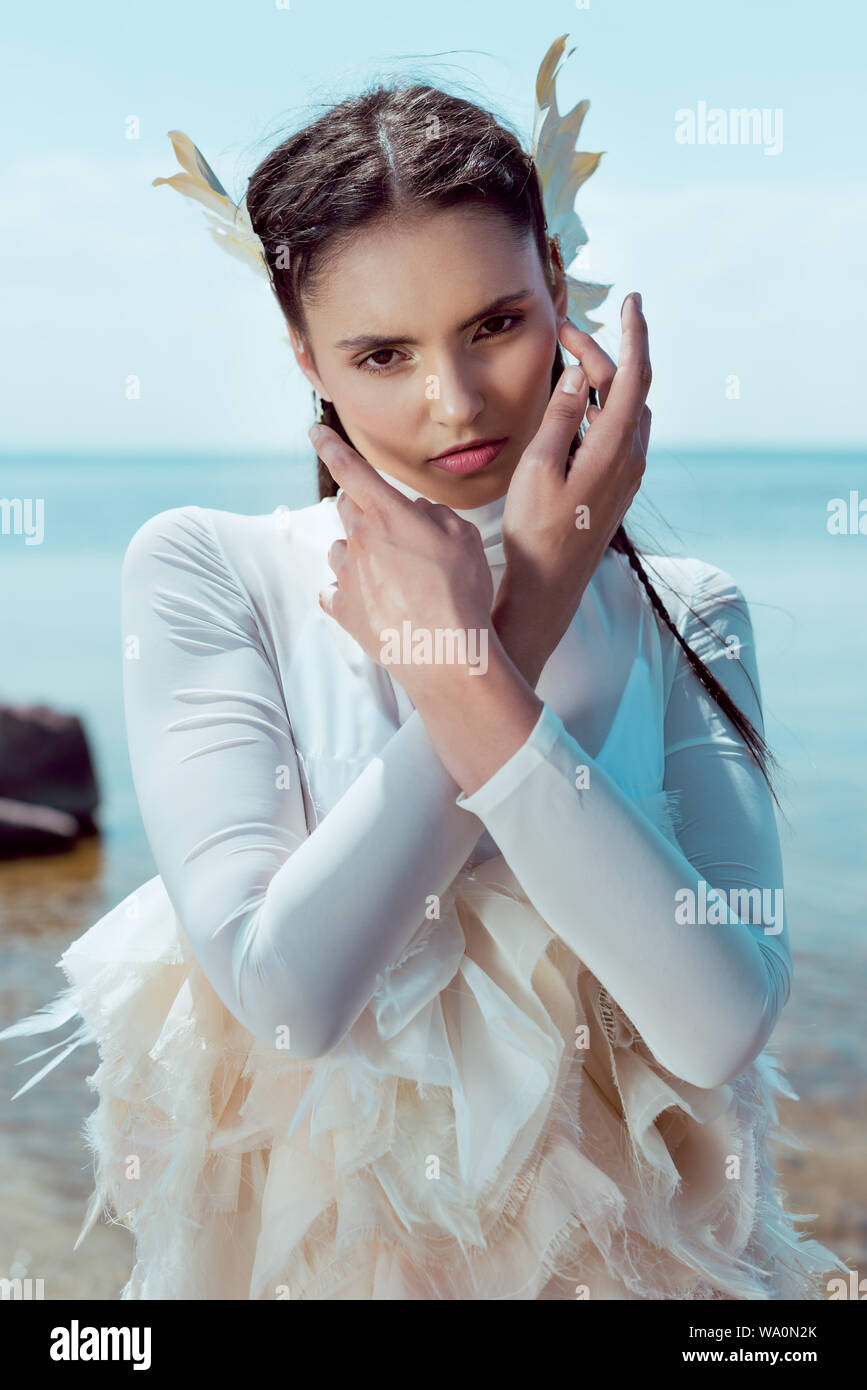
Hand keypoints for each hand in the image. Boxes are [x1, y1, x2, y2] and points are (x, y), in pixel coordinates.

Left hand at [311, 429, 495, 701]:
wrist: (445, 653)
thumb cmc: (460, 592)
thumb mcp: (463, 537)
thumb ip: (434, 514)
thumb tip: (417, 513)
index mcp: (387, 515)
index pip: (350, 469)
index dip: (329, 445)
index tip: (314, 431)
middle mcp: (360, 542)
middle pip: (348, 510)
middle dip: (365, 511)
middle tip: (394, 531)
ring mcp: (348, 578)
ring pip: (342, 552)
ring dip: (359, 554)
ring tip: (393, 575)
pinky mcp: (345, 611)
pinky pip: (337, 592)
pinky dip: (351, 592)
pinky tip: (374, 602)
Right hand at [493, 293, 651, 682]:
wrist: (549, 585)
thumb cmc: (537, 530)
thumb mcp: (540, 465)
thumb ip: (563, 415)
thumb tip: (579, 373)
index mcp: (616, 446)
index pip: (634, 373)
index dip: (634, 332)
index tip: (631, 299)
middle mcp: (631, 456)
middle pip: (627, 387)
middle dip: (601, 352)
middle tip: (563, 333)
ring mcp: (627, 473)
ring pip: (625, 407)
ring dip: (602, 379)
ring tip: (568, 361)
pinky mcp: (616, 485)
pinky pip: (618, 430)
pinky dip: (601, 405)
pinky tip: (577, 405)